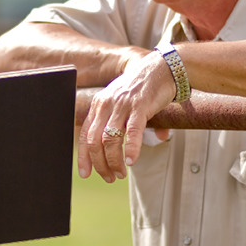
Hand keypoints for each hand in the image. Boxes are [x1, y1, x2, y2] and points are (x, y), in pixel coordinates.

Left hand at [79, 50, 174, 181]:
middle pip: (94, 141)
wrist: (161, 68)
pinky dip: (130, 149)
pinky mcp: (139, 105)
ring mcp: (122, 105)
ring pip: (110, 140)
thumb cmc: (141, 89)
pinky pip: (132, 132)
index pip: (85, 135)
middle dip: (100, 164)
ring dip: (114, 161)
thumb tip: (131, 154)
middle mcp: (106, 104)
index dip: (84, 157)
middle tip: (110, 177)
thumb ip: (120, 127)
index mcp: (99, 105)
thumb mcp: (122, 105)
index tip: (86, 174)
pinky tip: (131, 161)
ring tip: (121, 173)